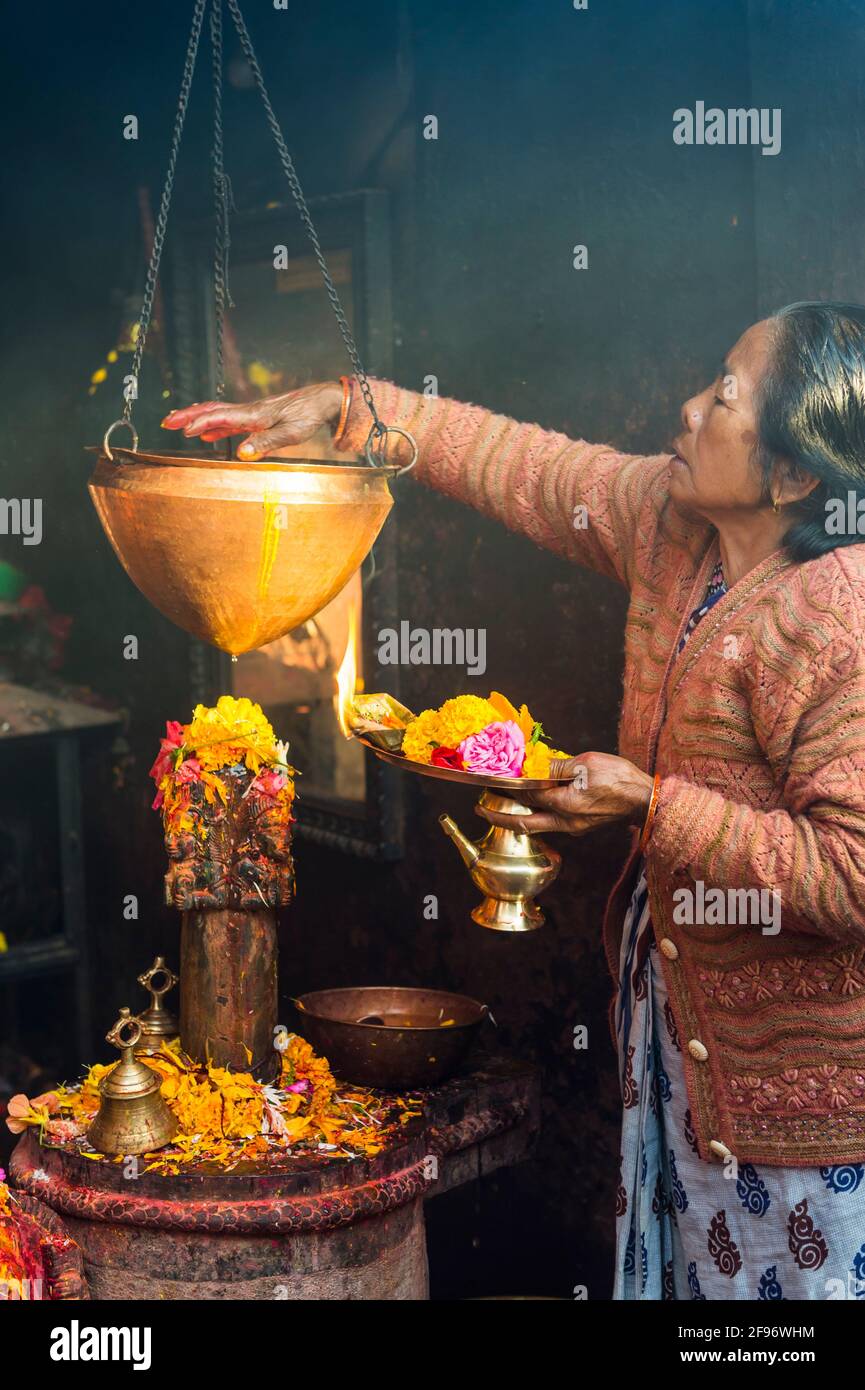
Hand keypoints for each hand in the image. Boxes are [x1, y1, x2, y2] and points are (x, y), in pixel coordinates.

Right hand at [161, 381, 343, 460]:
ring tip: (179, 424)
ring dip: (197, 418)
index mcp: (253, 414)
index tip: (183, 431)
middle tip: (167, 421)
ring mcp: (252, 413)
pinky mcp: (258, 417)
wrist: (322, 401)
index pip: (219, 416)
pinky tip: (209, 434)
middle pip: (212, 410)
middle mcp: (249, 411)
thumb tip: (241, 453)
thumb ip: (265, 442)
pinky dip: (215, 425)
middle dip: (188, 415)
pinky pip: (230, 420)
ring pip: (218, 413)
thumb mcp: (290, 433)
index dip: (199, 423)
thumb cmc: (308, 415)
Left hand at [476, 752, 653, 835]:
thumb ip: (556, 767)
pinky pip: (552, 822)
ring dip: (519, 815)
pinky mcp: (581, 826)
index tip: (491, 782)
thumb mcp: (586, 764)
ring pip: (538, 825)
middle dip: (500, 817)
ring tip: (504, 805)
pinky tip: (535, 801)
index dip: (508, 787)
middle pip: (525, 822)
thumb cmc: (619, 779)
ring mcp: (573, 827)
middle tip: (481, 811)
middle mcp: (565, 821)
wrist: (646, 800)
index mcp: (564, 805)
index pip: (527, 795)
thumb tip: (533, 766)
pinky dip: (538, 813)